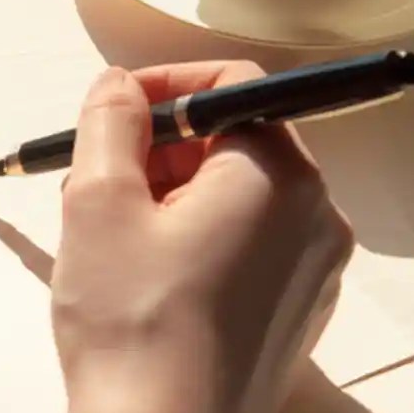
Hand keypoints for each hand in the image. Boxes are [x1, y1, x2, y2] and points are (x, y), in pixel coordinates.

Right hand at [50, 63, 353, 412]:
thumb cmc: (132, 327)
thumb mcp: (98, 200)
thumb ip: (111, 120)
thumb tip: (121, 85)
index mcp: (278, 178)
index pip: (232, 86)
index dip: (164, 85)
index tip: (114, 107)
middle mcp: (315, 217)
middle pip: (235, 140)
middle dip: (159, 147)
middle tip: (98, 178)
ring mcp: (312, 269)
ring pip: (236, 194)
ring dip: (170, 193)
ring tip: (110, 234)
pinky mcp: (294, 311)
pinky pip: (247, 243)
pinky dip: (196, 237)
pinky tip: (143, 273)